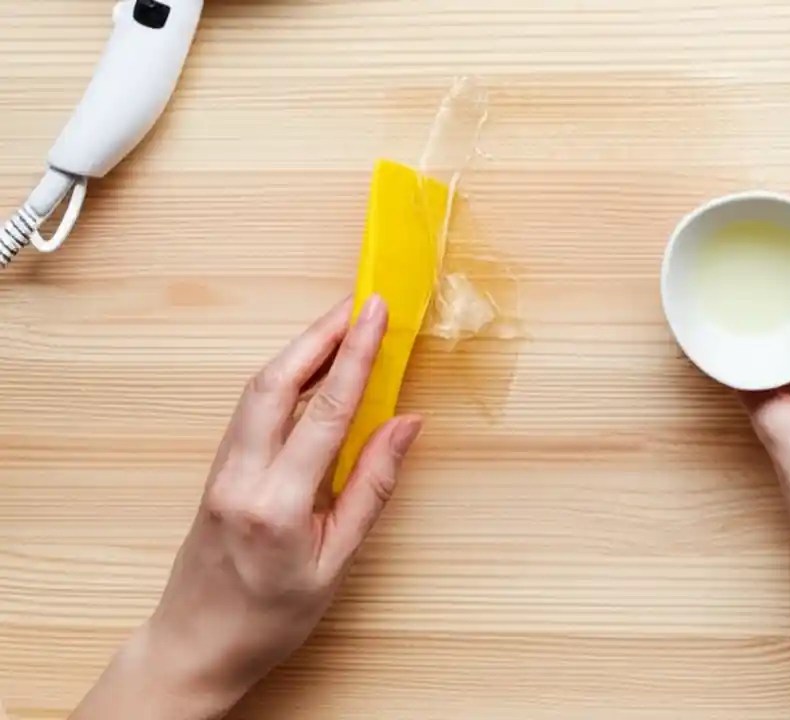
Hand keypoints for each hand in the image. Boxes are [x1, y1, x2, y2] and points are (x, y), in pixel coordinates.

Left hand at [72, 296, 422, 719]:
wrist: (194, 647)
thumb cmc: (269, 618)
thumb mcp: (336, 564)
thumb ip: (371, 489)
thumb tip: (406, 426)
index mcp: (277, 503)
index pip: (324, 411)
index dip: (356, 356)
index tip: (378, 314)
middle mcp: (241, 476)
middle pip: (277, 381)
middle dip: (321, 334)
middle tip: (361, 303)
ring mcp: (221, 470)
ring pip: (258, 390)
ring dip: (301, 351)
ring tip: (342, 326)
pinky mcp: (217, 471)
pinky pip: (252, 409)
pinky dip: (284, 378)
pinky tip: (312, 371)